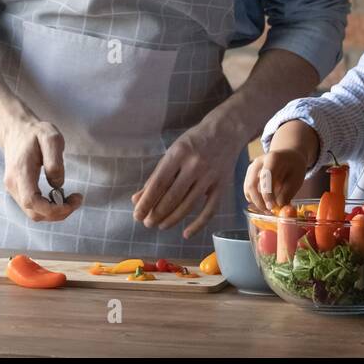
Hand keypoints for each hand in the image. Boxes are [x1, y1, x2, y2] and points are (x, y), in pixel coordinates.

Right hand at [1, 118, 82, 222]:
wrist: (15, 130)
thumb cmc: (35, 133)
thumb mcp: (51, 138)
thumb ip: (55, 161)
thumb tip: (57, 184)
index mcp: (21, 172)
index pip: (32, 202)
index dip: (53, 209)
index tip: (72, 201)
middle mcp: (14, 184)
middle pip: (34, 213)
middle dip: (58, 213)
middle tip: (76, 200)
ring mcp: (13, 189)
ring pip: (34, 213)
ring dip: (55, 212)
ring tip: (70, 198)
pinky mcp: (18, 190)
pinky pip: (33, 207)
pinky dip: (49, 208)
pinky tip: (60, 196)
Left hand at [131, 116, 242, 238]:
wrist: (226, 131)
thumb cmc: (194, 141)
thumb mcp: (173, 152)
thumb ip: (156, 176)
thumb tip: (137, 199)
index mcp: (178, 154)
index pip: (158, 184)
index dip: (146, 202)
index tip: (137, 215)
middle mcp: (194, 165)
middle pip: (172, 197)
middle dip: (157, 213)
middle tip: (147, 223)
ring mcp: (209, 176)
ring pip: (188, 205)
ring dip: (172, 220)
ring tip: (160, 225)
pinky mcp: (222, 185)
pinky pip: (209, 210)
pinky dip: (197, 224)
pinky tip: (186, 233)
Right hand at [243, 149, 307, 212]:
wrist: (288, 157)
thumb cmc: (294, 168)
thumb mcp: (297, 178)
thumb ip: (287, 192)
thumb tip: (278, 206)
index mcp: (273, 158)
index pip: (266, 177)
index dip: (267, 194)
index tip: (272, 207)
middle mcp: (259, 162)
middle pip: (252, 184)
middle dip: (259, 201)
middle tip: (269, 212)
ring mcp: (252, 168)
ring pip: (248, 189)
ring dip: (256, 202)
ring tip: (269, 210)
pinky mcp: (249, 174)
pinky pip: (248, 190)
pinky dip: (254, 200)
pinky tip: (265, 204)